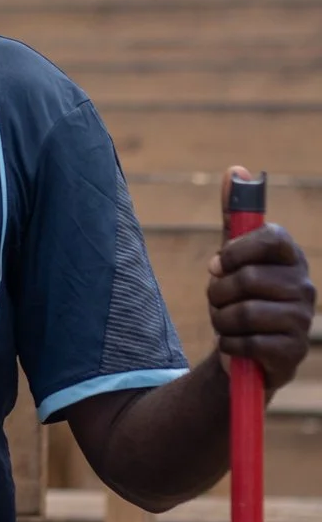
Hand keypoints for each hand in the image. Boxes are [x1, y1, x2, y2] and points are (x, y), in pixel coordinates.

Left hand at [208, 168, 315, 392]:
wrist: (245, 349)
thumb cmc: (239, 294)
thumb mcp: (234, 254)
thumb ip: (234, 214)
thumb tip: (236, 170)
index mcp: (290, 256)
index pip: (270, 238)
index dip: (236, 251)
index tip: (218, 264)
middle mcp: (304, 285)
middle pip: (248, 279)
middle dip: (217, 292)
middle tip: (217, 300)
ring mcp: (303, 320)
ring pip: (245, 313)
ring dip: (221, 320)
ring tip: (225, 322)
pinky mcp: (293, 352)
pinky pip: (247, 343)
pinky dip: (228, 344)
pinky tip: (233, 344)